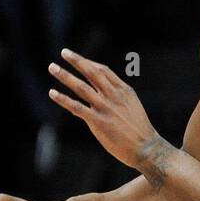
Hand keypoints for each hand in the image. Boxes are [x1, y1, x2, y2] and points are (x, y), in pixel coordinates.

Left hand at [48, 49, 157, 168]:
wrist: (147, 148)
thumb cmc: (138, 129)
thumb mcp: (131, 106)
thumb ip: (116, 97)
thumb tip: (98, 94)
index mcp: (123, 90)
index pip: (103, 70)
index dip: (88, 62)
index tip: (77, 58)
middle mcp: (114, 95)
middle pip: (92, 72)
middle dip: (77, 60)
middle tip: (64, 52)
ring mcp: (106, 107)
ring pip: (81, 87)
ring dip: (65, 75)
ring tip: (52, 67)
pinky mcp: (98, 121)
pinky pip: (77, 107)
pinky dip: (63, 99)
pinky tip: (52, 93)